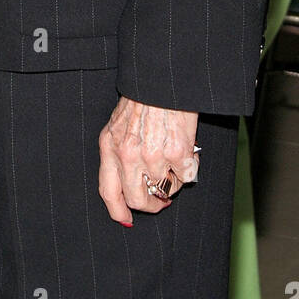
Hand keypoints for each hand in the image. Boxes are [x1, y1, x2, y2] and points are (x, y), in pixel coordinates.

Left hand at [98, 95, 199, 222]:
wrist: (161, 80)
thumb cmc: (142, 98)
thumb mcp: (118, 124)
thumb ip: (119, 153)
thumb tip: (128, 187)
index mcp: (110, 146)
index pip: (108, 191)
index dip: (118, 210)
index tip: (127, 218)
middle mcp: (128, 155)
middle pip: (138, 199)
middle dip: (152, 203)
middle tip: (162, 195)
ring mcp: (152, 156)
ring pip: (165, 190)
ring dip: (173, 179)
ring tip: (174, 159)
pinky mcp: (177, 154)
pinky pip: (186, 177)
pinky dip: (189, 168)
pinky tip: (186, 151)